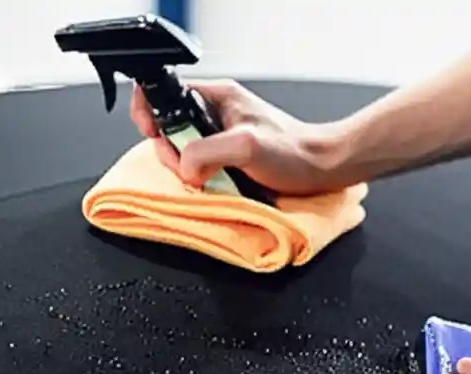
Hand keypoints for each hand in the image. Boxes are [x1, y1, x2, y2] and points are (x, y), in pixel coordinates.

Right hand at [129, 79, 348, 195]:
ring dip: (187, 169)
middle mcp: (215, 113)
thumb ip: (206, 152)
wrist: (320, 170)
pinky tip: (216, 184)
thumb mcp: (245, 145)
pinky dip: (200, 179)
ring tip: (209, 178)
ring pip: (182, 151)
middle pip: (169, 128)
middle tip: (192, 168)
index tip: (156, 135)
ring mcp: (220, 136)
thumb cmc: (293, 152)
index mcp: (217, 96)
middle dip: (171, 152)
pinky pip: (199, 167)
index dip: (150, 113)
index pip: (165, 92)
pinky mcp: (227, 157)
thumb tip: (186, 167)